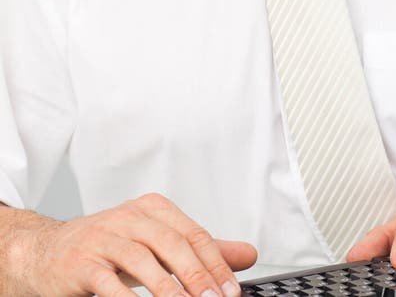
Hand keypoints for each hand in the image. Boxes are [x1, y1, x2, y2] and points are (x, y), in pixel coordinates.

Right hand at [22, 192, 256, 296]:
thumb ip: (200, 249)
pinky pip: (109, 282)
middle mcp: (130, 217)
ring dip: (167, 289)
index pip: (193, 233)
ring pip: (143, 261)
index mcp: (153, 208)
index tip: (232, 291)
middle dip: (197, 276)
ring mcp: (104, 237)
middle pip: (172, 244)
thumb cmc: (108, 248)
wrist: (47, 252)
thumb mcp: (156, 243)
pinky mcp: (82, 262)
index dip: (216, 263)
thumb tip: (247, 255)